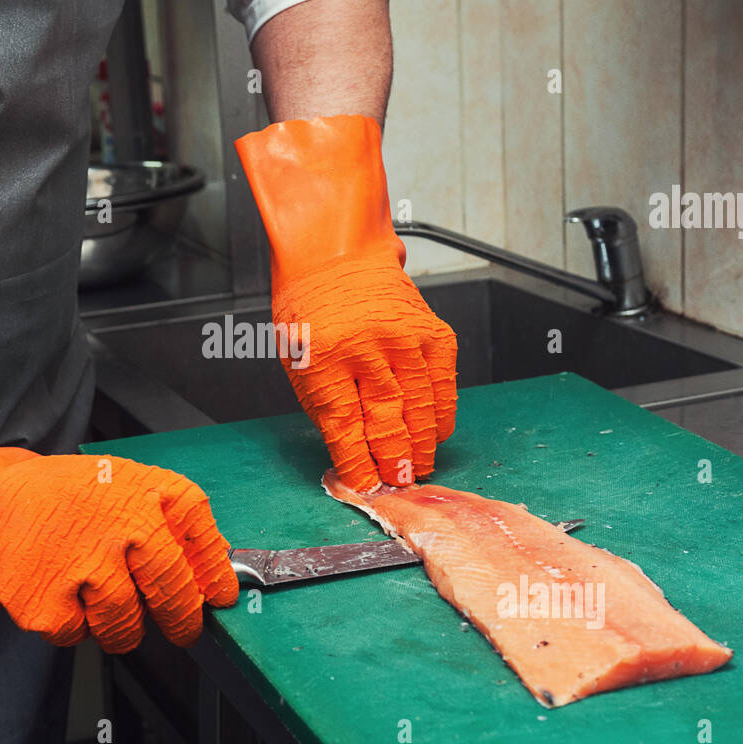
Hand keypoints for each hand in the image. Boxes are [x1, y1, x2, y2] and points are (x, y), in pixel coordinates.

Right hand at [0, 454, 237, 650]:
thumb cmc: (53, 499)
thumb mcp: (117, 486)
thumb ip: (165, 523)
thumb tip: (211, 574)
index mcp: (142, 492)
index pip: (201, 537)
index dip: (214, 572)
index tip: (221, 595)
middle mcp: (121, 526)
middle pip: (175, 593)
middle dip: (182, 620)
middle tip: (180, 627)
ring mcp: (86, 568)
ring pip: (129, 626)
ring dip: (119, 625)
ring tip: (93, 595)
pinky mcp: (51, 606)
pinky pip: (81, 636)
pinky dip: (72, 625)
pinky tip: (56, 593)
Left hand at [236, 114, 458, 490]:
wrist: (335, 257)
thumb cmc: (311, 313)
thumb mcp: (299, 363)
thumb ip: (327, 410)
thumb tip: (355, 459)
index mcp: (323, 354)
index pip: (346, 424)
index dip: (359, 462)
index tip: (366, 486)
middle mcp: (367, 344)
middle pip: (389, 418)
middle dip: (395, 460)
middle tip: (400, 484)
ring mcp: (405, 337)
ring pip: (421, 406)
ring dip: (422, 444)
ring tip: (419, 468)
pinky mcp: (433, 333)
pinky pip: (443, 384)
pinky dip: (442, 414)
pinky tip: (435, 433)